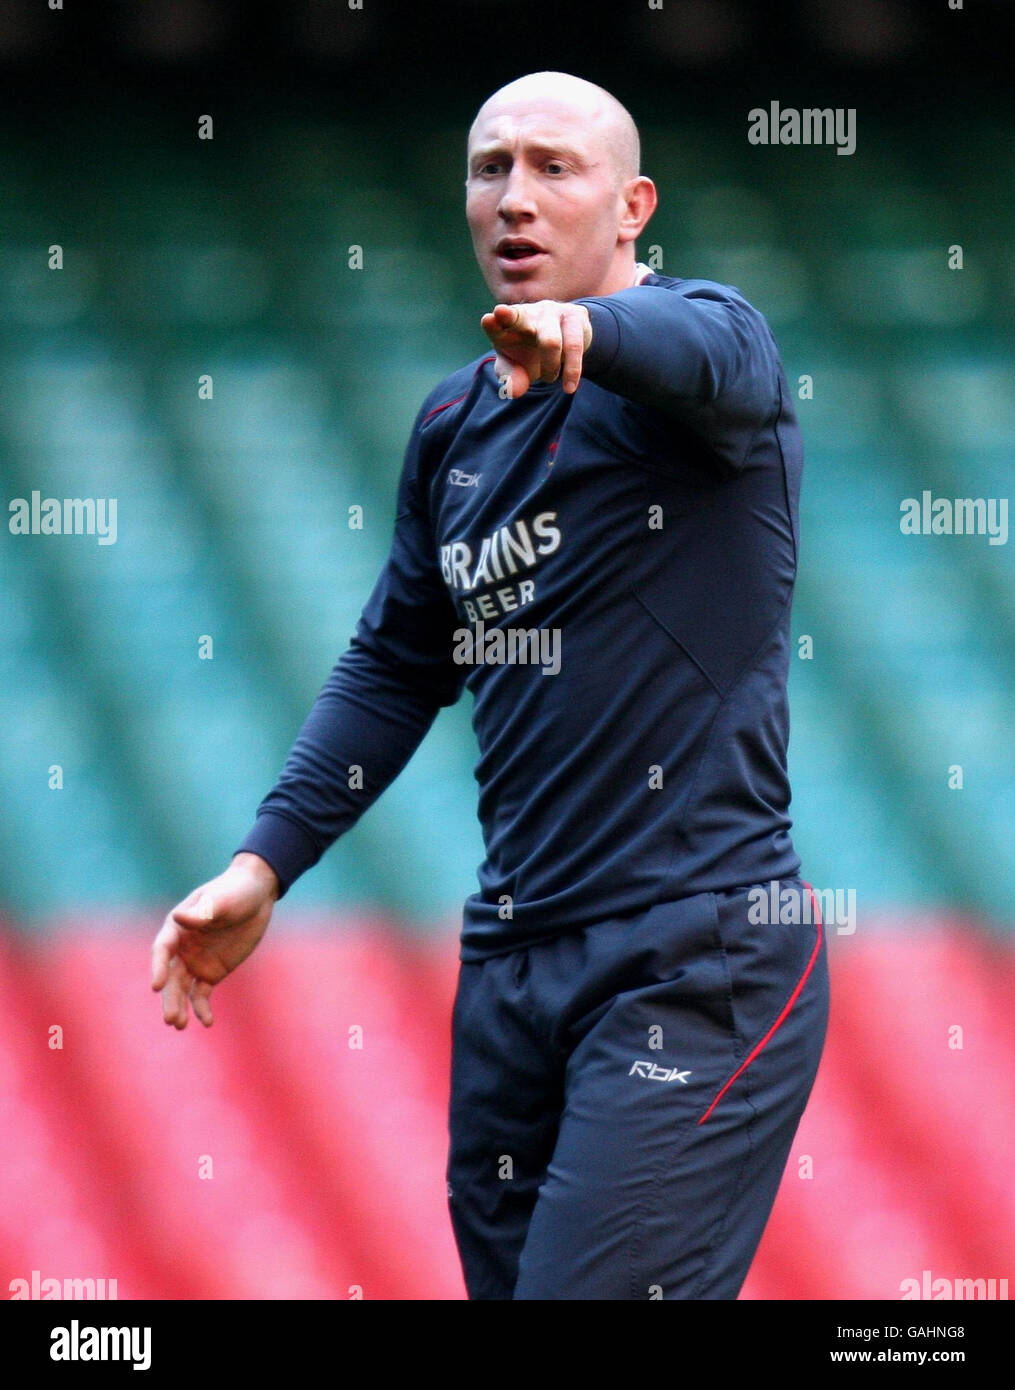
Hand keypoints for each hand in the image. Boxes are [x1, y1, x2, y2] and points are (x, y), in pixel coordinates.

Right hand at [150, 853, 279, 1028]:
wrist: (256, 895)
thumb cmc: (235, 891)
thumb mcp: (222, 900)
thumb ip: (203, 912)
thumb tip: (179, 918)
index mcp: (177, 927)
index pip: (162, 950)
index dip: (158, 968)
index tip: (156, 986)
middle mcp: (182, 947)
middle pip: (170, 976)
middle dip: (170, 998)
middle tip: (171, 1019)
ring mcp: (196, 961)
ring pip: (183, 989)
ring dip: (180, 1006)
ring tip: (180, 1025)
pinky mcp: (212, 972)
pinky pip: (203, 993)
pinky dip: (202, 1008)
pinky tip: (208, 1022)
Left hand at [481, 300, 591, 399]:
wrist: (568, 339)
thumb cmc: (533, 352)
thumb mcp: (518, 366)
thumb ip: (511, 377)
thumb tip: (514, 391)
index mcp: (508, 325)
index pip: (497, 323)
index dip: (493, 323)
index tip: (488, 320)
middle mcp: (528, 314)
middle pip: (518, 317)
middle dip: (510, 317)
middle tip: (501, 314)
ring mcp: (552, 312)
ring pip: (551, 341)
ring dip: (549, 367)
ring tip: (548, 380)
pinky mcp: (576, 316)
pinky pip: (573, 346)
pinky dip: (571, 370)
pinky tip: (569, 387)